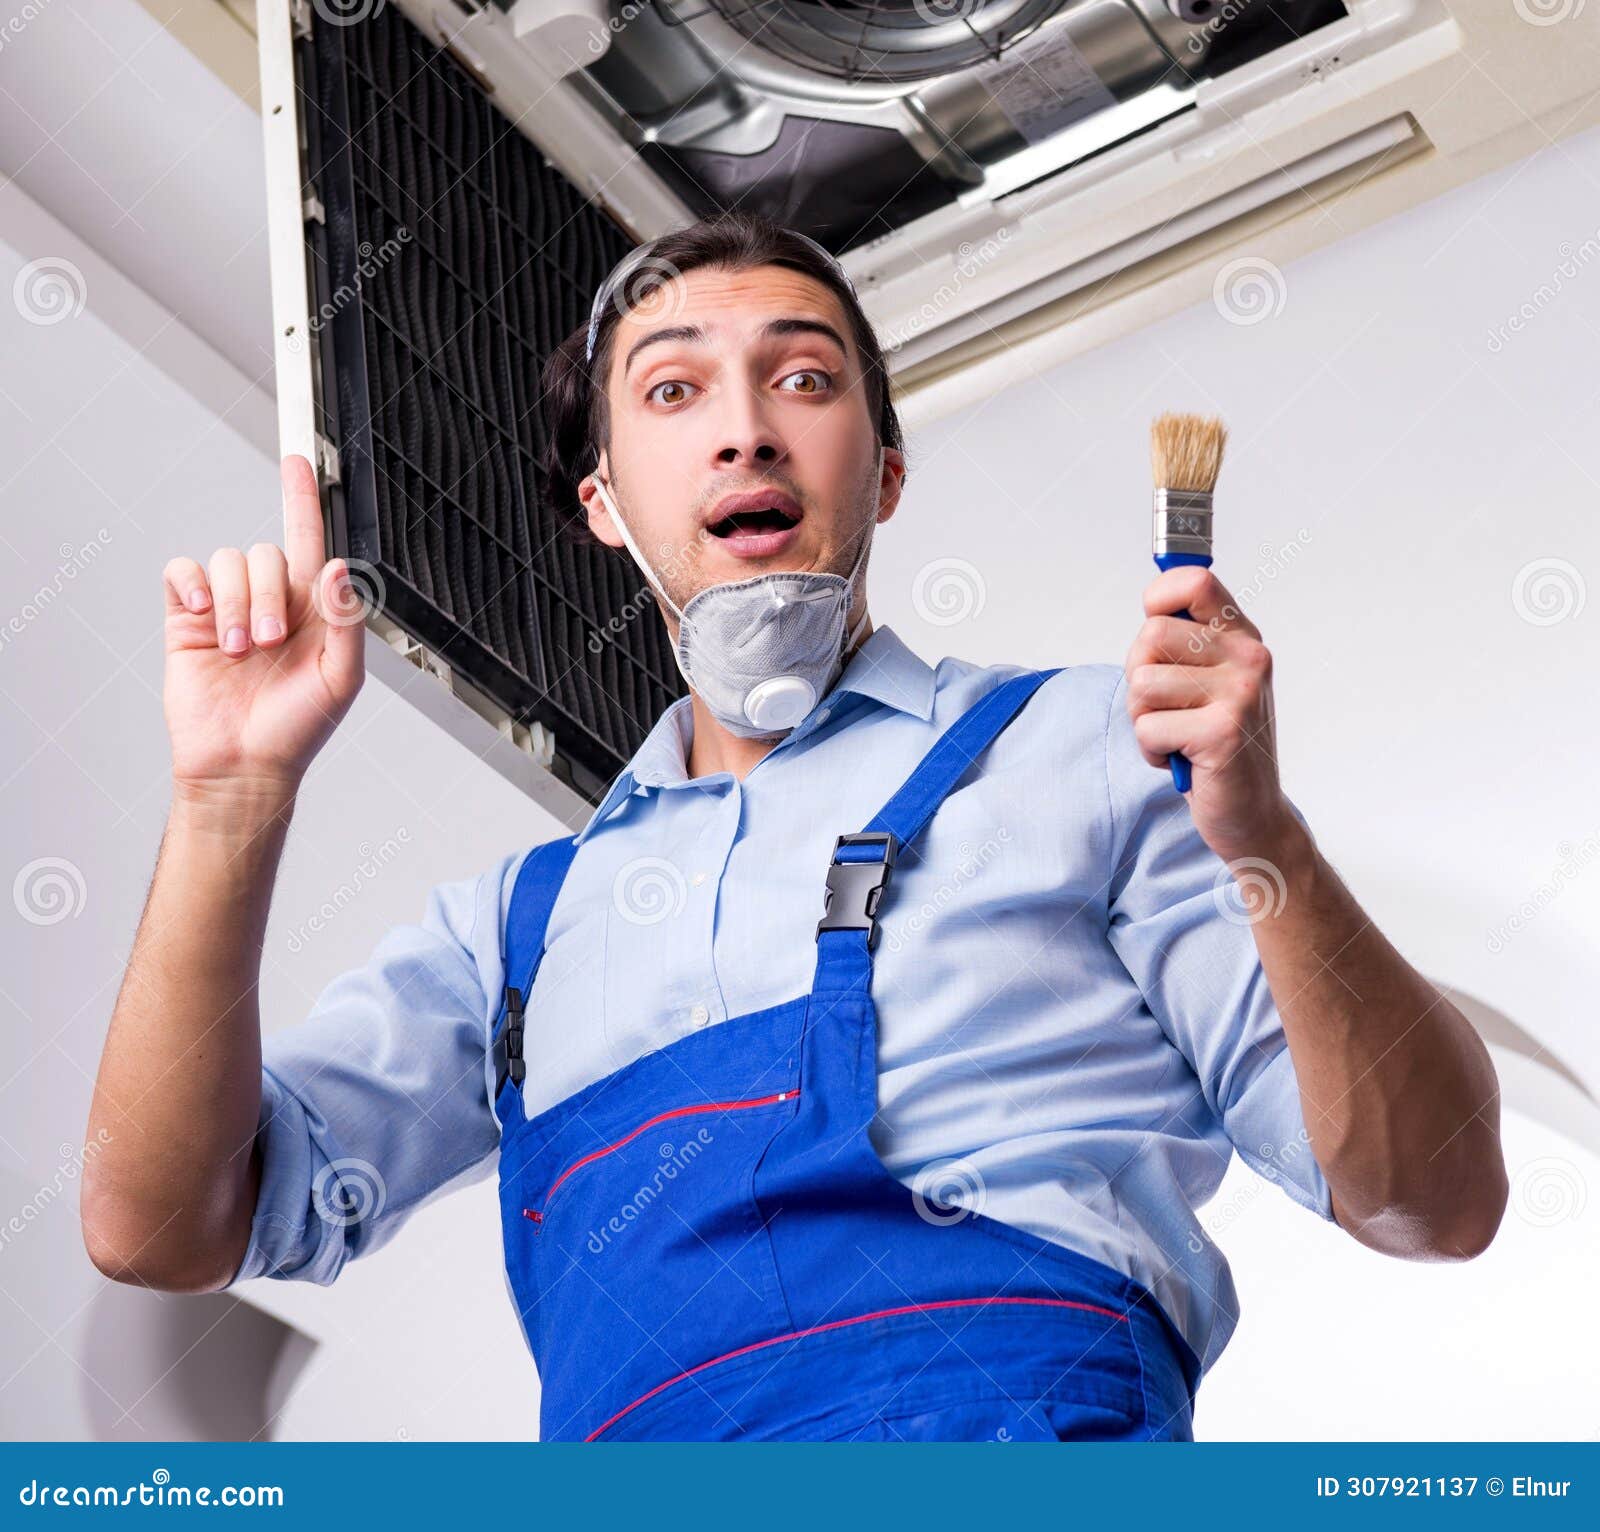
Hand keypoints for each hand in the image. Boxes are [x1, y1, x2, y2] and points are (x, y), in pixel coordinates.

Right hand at [162, 455, 364, 797]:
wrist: (243, 765)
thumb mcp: (341, 678)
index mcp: (312, 609)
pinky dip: (194, 585)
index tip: (298, 460)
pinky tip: (203, 616)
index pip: (309, 540)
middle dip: (268, 594)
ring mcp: (227, 608)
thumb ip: (346, 621)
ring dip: (236, 603)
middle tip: (269, 643)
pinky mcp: (187, 619)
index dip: (303, 499)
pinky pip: (184, 572)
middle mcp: (270, 600)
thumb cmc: (297, 728)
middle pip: (266, 552)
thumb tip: (341, 568)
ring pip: (227, 563)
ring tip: (239, 650)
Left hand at [1123, 566, 1299, 866]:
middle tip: (1167, 708)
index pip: (1194, 580)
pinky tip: (1183, 759)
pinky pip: (1147, 727)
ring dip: (1144, 719)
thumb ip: (1183, 641)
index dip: (1158, 599)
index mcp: (1242, 637)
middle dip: (1139, 677)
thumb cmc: (1215, 745)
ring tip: (1178, 735)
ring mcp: (1240, 694)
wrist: (1250, 814)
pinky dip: (1152, 751)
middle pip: (1150, 635)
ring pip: (1141, 684)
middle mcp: (1248, 658)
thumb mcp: (1205, 682)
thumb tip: (1152, 602)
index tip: (1156, 632)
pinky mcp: (1223, 732)